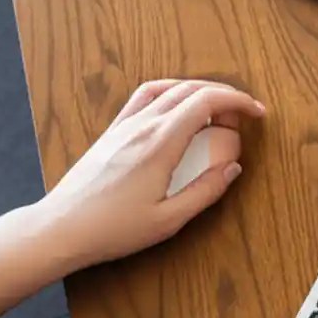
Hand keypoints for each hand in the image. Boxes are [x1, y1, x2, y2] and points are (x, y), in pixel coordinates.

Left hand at [33, 79, 265, 270]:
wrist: (61, 228)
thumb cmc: (112, 229)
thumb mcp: (168, 220)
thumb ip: (205, 191)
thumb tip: (233, 168)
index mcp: (160, 144)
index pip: (206, 101)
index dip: (237, 101)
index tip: (256, 112)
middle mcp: (143, 125)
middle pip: (191, 89)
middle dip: (224, 95)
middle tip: (242, 116)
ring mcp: (125, 125)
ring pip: (168, 87)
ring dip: (197, 90)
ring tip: (215, 107)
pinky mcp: (112, 131)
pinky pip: (144, 96)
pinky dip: (169, 91)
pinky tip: (176, 105)